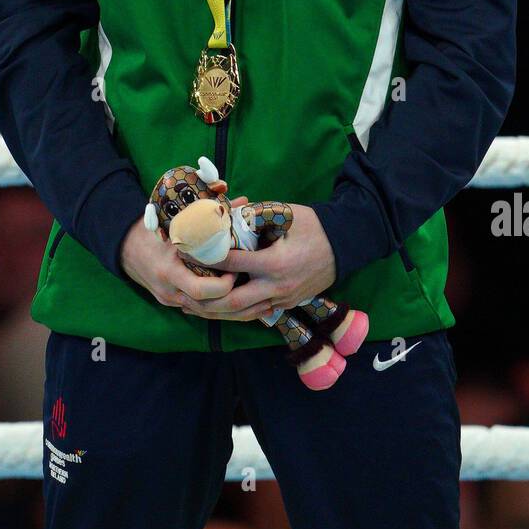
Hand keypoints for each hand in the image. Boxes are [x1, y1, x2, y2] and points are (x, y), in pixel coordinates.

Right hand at [118, 212, 236, 308]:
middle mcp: (168, 290)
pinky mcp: (170, 301)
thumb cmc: (151, 231)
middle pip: (206, 306)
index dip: (224, 284)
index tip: (235, 270)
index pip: (201, 290)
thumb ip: (210, 214)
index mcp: (168, 271)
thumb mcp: (176, 222)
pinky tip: (229, 296)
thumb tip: (243, 201)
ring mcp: (168, 299)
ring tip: (244, 292)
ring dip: (224, 304)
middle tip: (244, 281)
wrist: (125, 247)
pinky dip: (213, 303)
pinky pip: (195, 308)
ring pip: (202, 311)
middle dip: (230, 298)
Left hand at [180, 204, 335, 321]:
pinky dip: (236, 312)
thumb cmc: (314, 226)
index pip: (231, 264)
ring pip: (243, 314)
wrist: (345, 245)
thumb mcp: (284, 214)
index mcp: (274, 263)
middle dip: (205, 299)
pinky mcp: (287, 304)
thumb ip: (252, 216)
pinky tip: (219, 309)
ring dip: (217, 312)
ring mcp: (283, 299)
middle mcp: (277, 287)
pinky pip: (257, 313)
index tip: (188, 252)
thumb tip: (224, 216)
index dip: (207, 258)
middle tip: (183, 293)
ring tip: (192, 307)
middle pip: (232, 301)